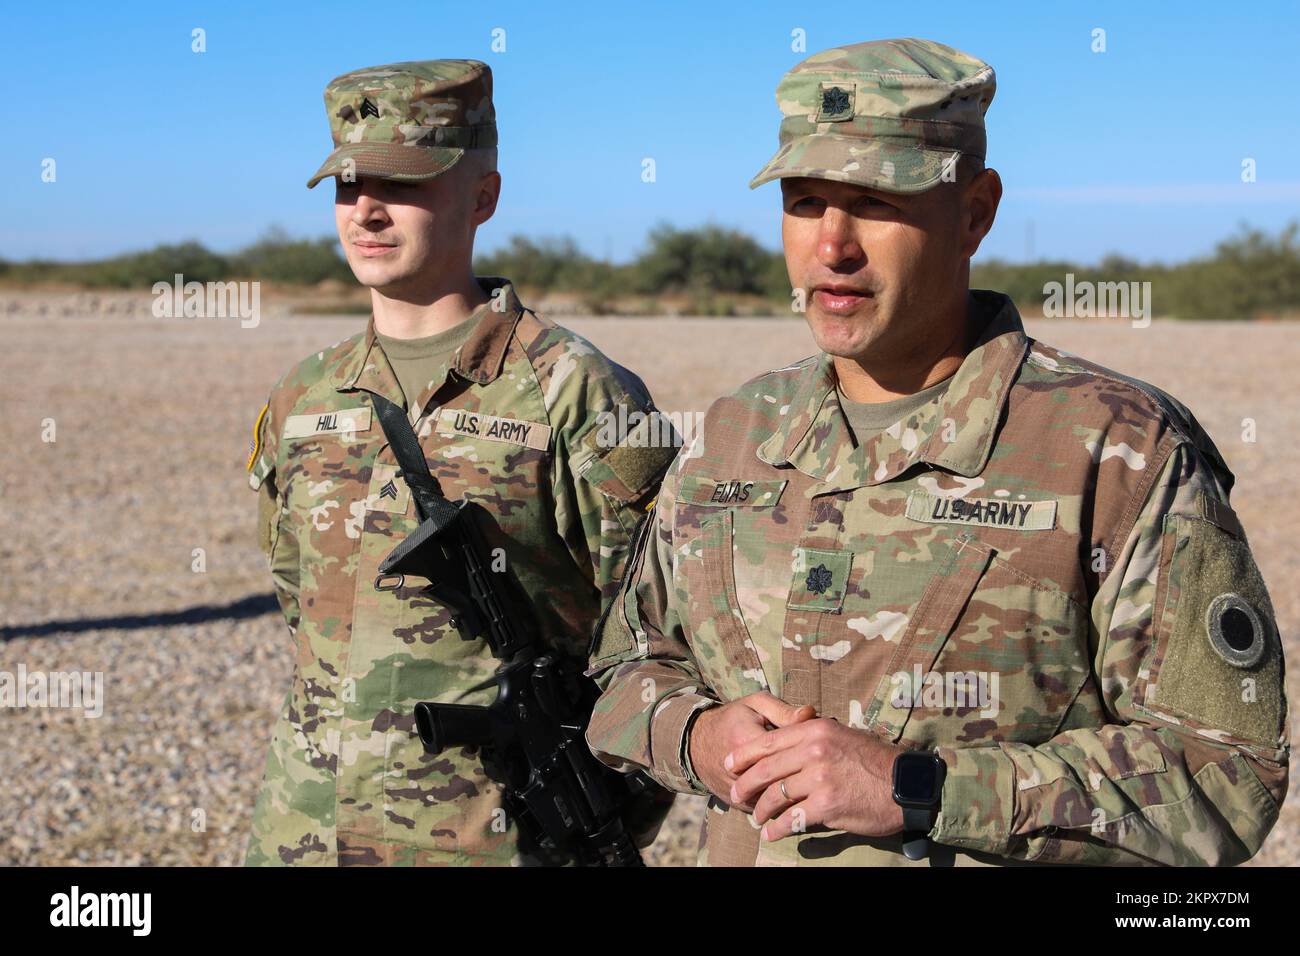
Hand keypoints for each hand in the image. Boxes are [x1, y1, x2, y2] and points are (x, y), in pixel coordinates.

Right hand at [687, 692, 815, 802]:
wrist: (697, 745)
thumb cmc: (732, 720)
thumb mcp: (755, 705)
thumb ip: (783, 710)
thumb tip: (811, 714)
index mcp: (747, 741)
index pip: (786, 751)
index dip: (809, 749)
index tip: (823, 747)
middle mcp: (741, 771)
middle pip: (785, 780)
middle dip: (808, 777)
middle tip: (825, 770)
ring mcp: (739, 792)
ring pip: (778, 800)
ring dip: (798, 795)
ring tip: (815, 783)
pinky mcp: (740, 806)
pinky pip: (769, 810)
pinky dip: (786, 805)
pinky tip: (799, 795)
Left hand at [726, 717, 905, 841]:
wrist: (906, 784)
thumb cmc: (873, 761)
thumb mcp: (840, 735)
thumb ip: (811, 738)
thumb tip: (783, 748)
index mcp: (815, 729)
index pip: (768, 741)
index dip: (744, 755)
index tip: (729, 765)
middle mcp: (814, 750)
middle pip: (766, 769)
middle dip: (745, 785)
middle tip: (734, 795)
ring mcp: (820, 777)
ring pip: (775, 796)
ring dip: (761, 810)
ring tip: (756, 819)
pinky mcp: (827, 804)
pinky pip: (791, 819)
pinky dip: (777, 828)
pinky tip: (771, 833)